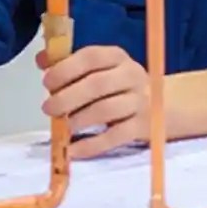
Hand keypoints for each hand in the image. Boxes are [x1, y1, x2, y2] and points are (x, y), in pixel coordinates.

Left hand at [37, 45, 148, 159]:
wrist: (165, 106)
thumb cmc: (121, 86)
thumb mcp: (101, 68)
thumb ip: (70, 63)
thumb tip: (41, 59)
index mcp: (117, 57)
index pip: (91, 57)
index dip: (66, 69)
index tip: (47, 82)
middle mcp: (131, 75)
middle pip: (97, 84)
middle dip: (68, 97)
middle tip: (49, 108)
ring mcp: (140, 101)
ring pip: (106, 110)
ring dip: (79, 119)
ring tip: (63, 127)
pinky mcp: (142, 127)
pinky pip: (114, 137)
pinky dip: (91, 145)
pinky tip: (72, 150)